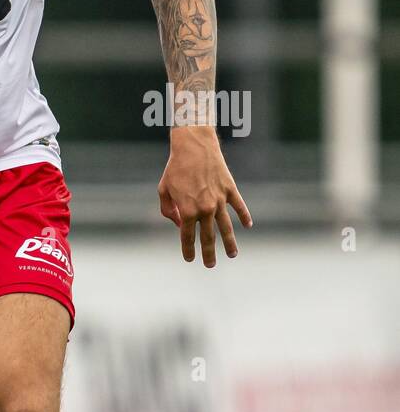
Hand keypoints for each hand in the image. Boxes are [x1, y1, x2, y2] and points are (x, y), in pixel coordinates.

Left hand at [157, 125, 252, 266]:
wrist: (194, 146)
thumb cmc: (175, 168)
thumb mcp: (164, 190)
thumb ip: (169, 211)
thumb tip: (181, 224)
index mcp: (187, 211)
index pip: (188, 236)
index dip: (188, 250)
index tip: (190, 259)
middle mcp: (205, 209)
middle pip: (209, 237)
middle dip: (209, 253)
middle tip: (210, 265)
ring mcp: (220, 200)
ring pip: (227, 227)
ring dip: (230, 242)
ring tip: (232, 255)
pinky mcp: (230, 189)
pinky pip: (239, 206)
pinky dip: (244, 216)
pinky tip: (247, 226)